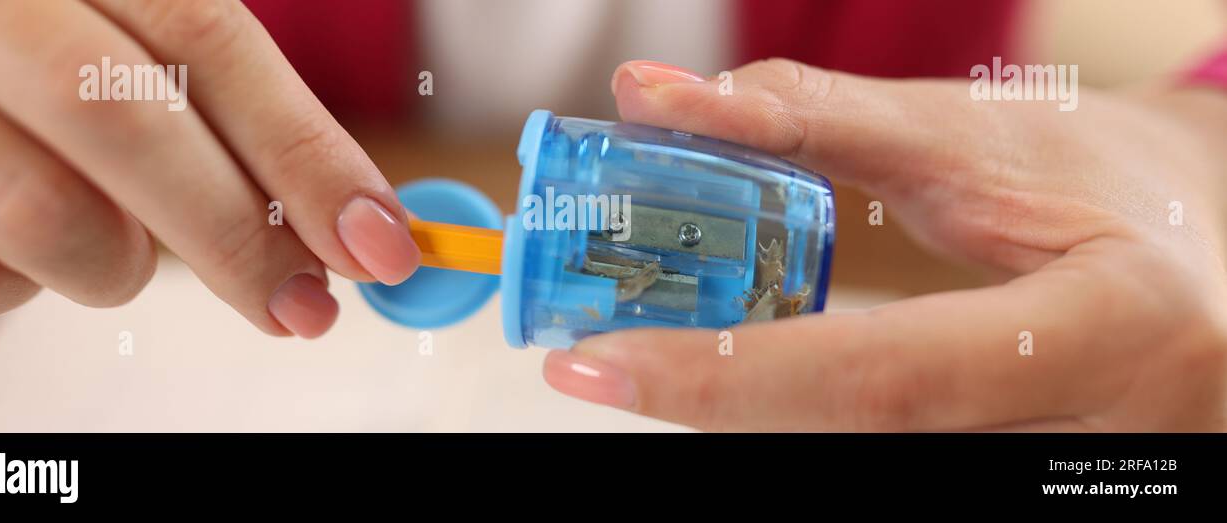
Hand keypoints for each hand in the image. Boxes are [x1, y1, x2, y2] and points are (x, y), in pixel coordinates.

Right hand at [0, 0, 419, 335]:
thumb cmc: (19, 38)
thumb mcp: (108, 26)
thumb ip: (211, 97)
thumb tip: (350, 220)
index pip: (201, 38)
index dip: (304, 150)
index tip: (379, 240)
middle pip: (120, 118)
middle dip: (234, 235)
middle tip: (301, 305)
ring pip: (36, 214)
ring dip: (111, 263)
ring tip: (111, 249)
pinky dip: (9, 288)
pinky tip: (8, 246)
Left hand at [542, 59, 1226, 430]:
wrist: (1211, 240)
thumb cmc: (1103, 174)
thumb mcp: (974, 138)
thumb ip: (814, 123)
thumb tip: (654, 103)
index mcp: (1112, 331)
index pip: (885, 378)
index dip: (725, 379)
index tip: (593, 365)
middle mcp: (1102, 438)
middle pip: (863, 443)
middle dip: (718, 404)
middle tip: (599, 363)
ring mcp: (1075, 483)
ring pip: (873, 462)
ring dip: (760, 414)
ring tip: (672, 354)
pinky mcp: (1034, 485)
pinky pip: (900, 459)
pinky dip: (813, 423)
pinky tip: (761, 381)